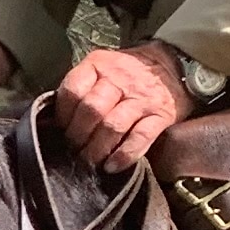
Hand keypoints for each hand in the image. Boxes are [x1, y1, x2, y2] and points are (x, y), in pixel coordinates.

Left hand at [57, 44, 192, 173]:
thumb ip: (82, 87)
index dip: (63, 115)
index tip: (61, 129)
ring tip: (90, 160)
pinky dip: (123, 155)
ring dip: (97, 148)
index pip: (72, 90)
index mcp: (99, 65)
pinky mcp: (161, 116)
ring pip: (112, 126)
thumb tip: (55, 119)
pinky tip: (112, 166)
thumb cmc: (129, 72)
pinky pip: (139, 138)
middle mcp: (120, 80)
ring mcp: (142, 99)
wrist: (173, 64)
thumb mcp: (102, 67)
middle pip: (91, 110)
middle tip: (74, 149)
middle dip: (78, 135)